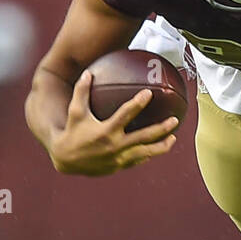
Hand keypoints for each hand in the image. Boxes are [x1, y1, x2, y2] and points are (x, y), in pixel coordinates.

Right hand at [49, 71, 177, 175]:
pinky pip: (138, 160)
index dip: (138, 103)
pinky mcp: (118, 167)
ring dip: (161, 146)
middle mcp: (115, 146)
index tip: (149, 93)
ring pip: (146, 153)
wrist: (65, 160)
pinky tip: (156, 148)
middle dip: (161, 128)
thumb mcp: (75, 112)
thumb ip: (81, 92)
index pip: (126, 115)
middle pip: (144, 137)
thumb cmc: (72, 132)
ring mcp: (118, 158)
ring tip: (173, 138)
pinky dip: (148, 154)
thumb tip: (88, 72)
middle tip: (175, 120)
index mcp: (106, 131)